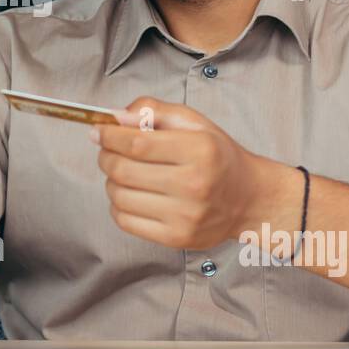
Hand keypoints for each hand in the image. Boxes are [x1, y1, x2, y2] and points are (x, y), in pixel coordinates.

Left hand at [92, 96, 293, 249]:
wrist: (249, 199)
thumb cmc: (218, 157)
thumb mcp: (195, 122)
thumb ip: (154, 111)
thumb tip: (116, 117)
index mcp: (199, 150)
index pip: (136, 143)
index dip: (109, 136)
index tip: (99, 131)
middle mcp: (193, 184)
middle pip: (123, 170)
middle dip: (106, 156)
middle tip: (108, 150)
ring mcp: (185, 215)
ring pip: (119, 195)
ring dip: (110, 180)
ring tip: (123, 173)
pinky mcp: (176, 237)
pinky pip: (125, 221)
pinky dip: (118, 204)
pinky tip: (131, 194)